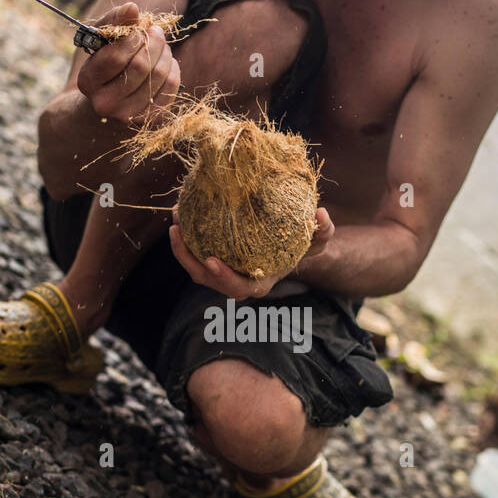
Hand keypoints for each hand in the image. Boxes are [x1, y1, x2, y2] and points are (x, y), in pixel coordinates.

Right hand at [76, 1, 179, 125]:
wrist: (103, 111)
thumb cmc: (102, 68)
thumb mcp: (100, 43)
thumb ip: (113, 21)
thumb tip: (132, 7)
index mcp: (88, 82)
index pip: (116, 57)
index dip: (133, 38)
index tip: (139, 29)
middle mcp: (106, 103)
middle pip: (141, 66)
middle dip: (153, 43)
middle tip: (156, 33)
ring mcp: (128, 116)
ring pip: (158, 76)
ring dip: (165, 54)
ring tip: (162, 46)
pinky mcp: (149, 121)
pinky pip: (170, 89)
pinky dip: (173, 70)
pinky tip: (167, 63)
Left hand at [169, 206, 332, 298]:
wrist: (290, 245)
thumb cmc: (303, 244)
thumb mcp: (318, 239)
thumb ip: (323, 230)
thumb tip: (321, 215)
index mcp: (258, 283)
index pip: (239, 287)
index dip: (224, 278)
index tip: (211, 260)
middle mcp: (237, 281)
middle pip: (206, 279)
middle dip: (188, 259)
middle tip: (178, 232)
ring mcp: (223, 272)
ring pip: (195, 267)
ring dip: (180, 246)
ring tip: (174, 218)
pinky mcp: (213, 258)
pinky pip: (195, 252)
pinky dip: (186, 235)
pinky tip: (181, 210)